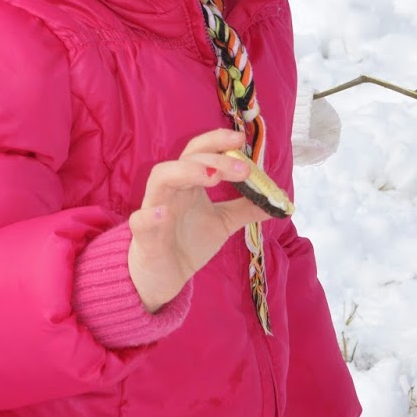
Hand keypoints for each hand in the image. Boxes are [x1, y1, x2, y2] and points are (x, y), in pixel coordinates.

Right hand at [128, 128, 278, 311]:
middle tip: (242, 169)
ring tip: (212, 175)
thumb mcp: (223, 223)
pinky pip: (139, 221)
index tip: (241, 139)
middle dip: (214, 159)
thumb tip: (277, 200)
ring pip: (161, 178)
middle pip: (186, 160)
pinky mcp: (143, 236)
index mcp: (189, 183)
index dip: (217, 142)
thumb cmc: (188, 242)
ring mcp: (155, 209)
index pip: (199, 151)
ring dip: (185, 171)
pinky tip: (164, 213)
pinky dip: (150, 215)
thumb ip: (246, 209)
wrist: (163, 277)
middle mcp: (171, 189)